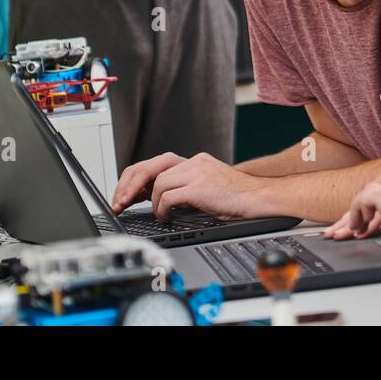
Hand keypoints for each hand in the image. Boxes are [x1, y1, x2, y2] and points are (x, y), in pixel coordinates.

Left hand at [124, 152, 267, 220]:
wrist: (260, 199)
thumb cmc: (237, 199)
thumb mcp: (206, 189)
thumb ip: (185, 188)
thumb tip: (157, 199)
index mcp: (193, 162)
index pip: (154, 164)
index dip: (134, 179)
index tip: (124, 195)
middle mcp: (193, 162)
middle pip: (149, 167)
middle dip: (129, 186)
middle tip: (120, 203)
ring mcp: (196, 172)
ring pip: (157, 182)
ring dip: (149, 202)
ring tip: (154, 215)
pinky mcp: (199, 187)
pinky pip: (168, 196)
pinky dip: (161, 209)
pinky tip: (165, 218)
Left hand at [323, 164, 380, 244]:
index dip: (371, 206)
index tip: (364, 221)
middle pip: (371, 192)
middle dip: (357, 212)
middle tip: (345, 227)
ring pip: (363, 197)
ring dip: (352, 217)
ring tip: (344, 232)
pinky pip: (362, 202)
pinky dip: (356, 215)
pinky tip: (356, 228)